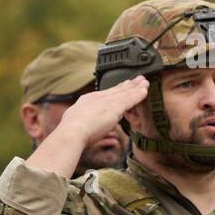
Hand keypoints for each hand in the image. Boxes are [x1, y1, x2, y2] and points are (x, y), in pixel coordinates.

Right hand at [26, 76, 147, 177]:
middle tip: (136, 80)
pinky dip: (138, 94)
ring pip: (124, 92)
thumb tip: (78, 132)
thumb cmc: (69, 135)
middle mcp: (96, 99)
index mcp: (85, 101)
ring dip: (135, 87)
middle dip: (126, 85)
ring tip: (144, 82)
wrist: (71, 134)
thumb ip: (82, 126)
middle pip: (115, 90)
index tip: (121, 86)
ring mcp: (106, 102)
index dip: (114, 90)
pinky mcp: (114, 107)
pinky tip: (145, 91)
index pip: (103, 94)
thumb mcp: (74, 126)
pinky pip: (130, 99)